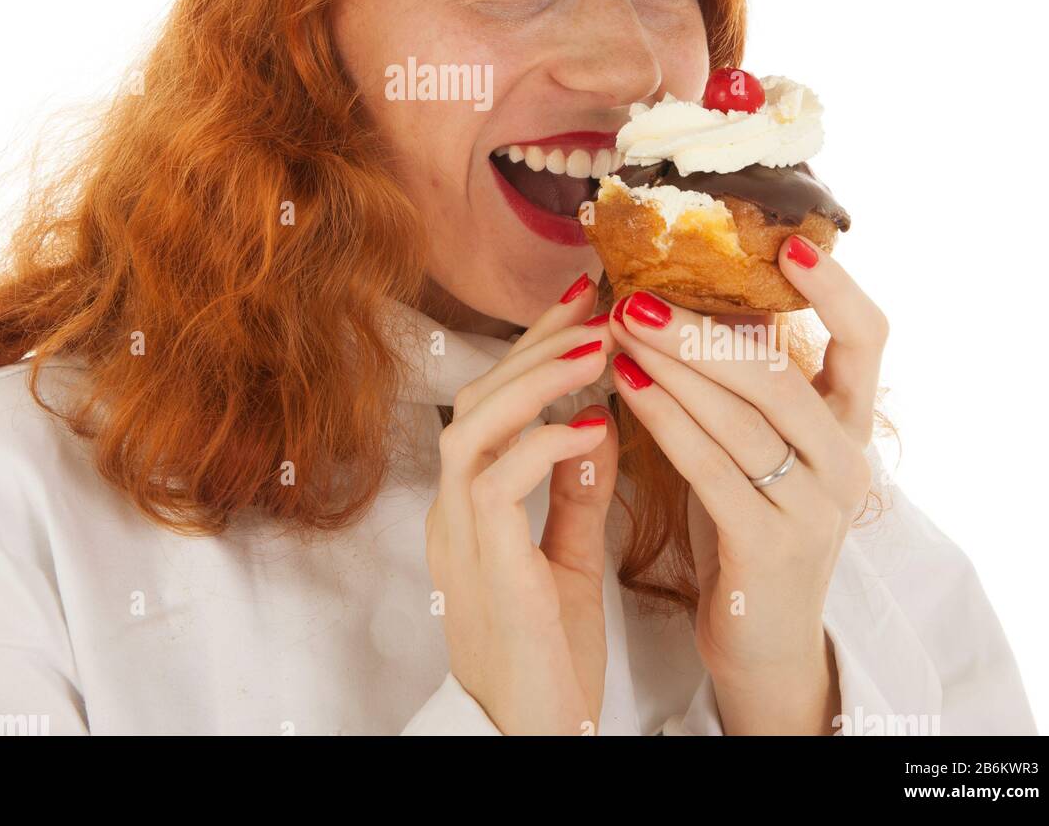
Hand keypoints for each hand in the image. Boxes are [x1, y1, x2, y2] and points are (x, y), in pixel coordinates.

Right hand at [424, 274, 619, 734]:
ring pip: (472, 429)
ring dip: (536, 380)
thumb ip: (574, 495)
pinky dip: (544, 445)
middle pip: (475, 401)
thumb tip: (597, 423)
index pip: (489, 407)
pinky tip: (594, 427)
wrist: (537, 744)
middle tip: (595, 303)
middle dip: (534, 345)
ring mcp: (458, 542)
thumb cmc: (551, 662)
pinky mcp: (485, 571)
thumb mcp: (567, 564)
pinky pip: (496, 486)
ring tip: (599, 345)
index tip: (585, 308)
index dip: (534, 351)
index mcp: (467, 512)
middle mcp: (450, 517)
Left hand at [608, 234, 887, 733]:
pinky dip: (666, 420)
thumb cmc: (751, 518)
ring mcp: (815, 509)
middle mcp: (845, 461)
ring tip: (619, 328)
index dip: (837, 288)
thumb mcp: (762, 442)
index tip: (789, 243)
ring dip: (672, 368)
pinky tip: (625, 384)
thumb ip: (744, 380)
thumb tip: (683, 289)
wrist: (765, 638)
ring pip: (742, 420)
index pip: (870, 339)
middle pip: (780, 376)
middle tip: (638, 296)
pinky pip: (713, 470)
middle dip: (703, 330)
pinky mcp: (771, 549)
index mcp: (849, 423)